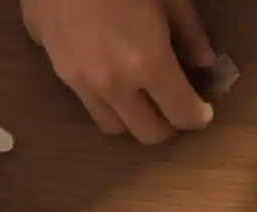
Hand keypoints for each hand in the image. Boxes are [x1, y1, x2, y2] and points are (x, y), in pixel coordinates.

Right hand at [21, 0, 215, 143]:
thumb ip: (190, 32)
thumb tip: (204, 61)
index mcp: (148, 63)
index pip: (181, 114)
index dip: (198, 118)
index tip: (202, 112)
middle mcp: (112, 83)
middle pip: (146, 133)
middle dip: (166, 127)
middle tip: (173, 108)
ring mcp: (77, 78)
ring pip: (110, 124)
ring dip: (130, 117)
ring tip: (138, 95)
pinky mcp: (52, 65)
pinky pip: (83, 97)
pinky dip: (102, 95)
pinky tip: (105, 67)